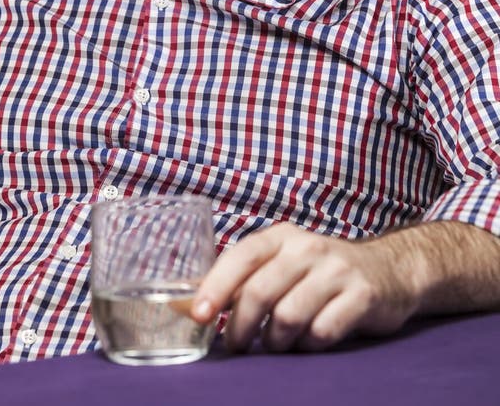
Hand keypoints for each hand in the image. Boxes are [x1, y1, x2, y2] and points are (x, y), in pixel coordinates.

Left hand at [191, 223, 419, 351]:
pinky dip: (309, 345)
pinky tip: (310, 340)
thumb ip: (247, 279)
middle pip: (260, 292)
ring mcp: (337, 270)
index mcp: (282, 237)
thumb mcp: (284, 263)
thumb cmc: (320, 273)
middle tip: (236, 345)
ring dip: (276, 341)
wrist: (387, 269)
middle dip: (241, 326)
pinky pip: (322, 332)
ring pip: (288, 317)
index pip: (242, 256)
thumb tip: (195, 306)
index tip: (199, 314)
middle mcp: (308, 247)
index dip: (216, 285)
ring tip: (276, 343)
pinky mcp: (362, 296)